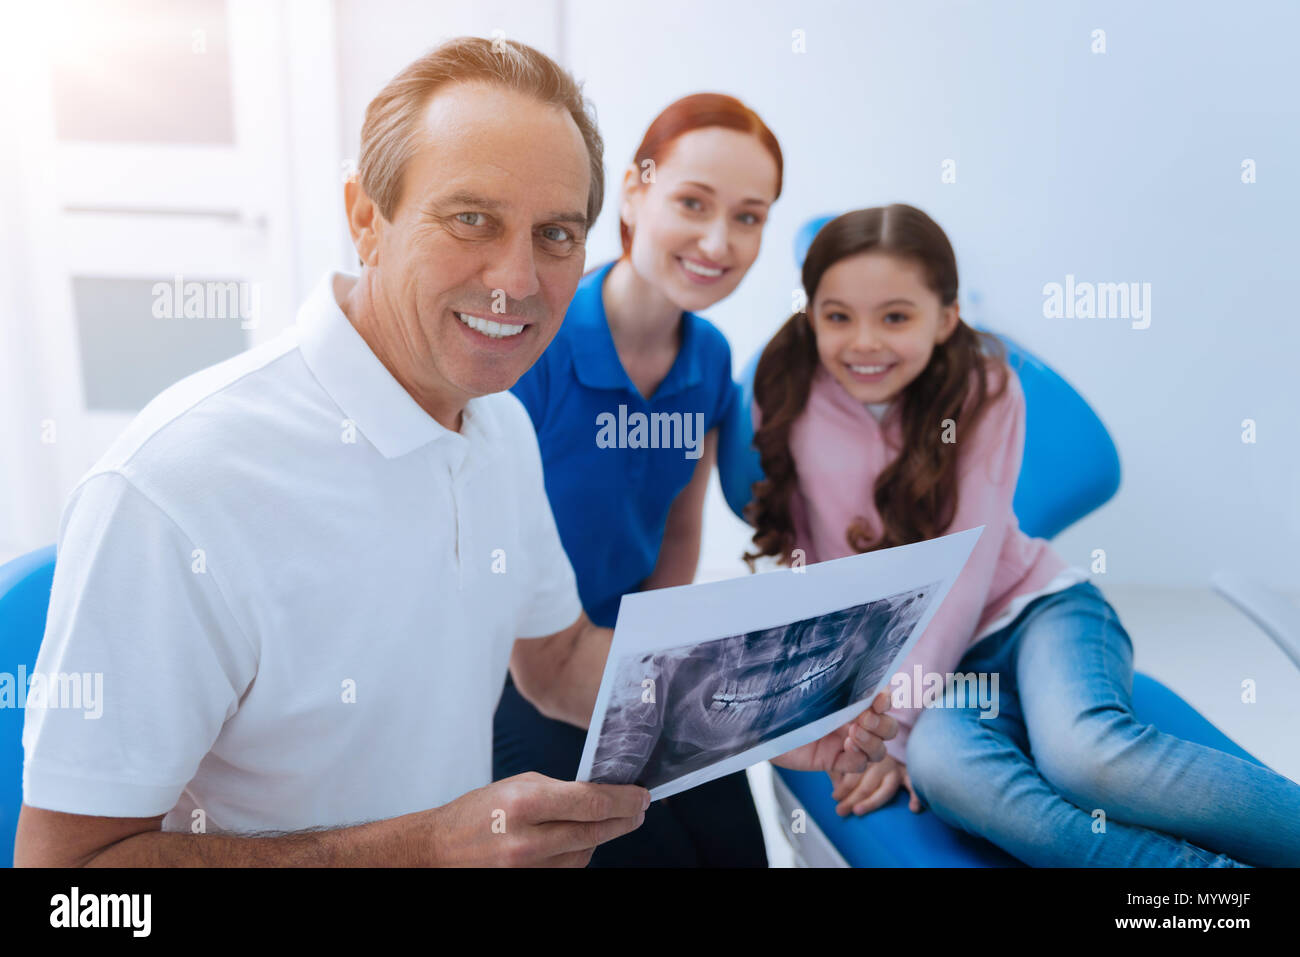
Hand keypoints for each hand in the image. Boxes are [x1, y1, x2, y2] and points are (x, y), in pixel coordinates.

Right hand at [425, 772, 648, 866]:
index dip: (624, 800)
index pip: (592, 802)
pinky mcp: (527, 882)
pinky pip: (567, 869)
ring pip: (585, 854)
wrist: (440, 847)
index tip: (642, 795)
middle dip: (624, 819)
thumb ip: (560, 790)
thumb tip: (601, 793)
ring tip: (609, 821)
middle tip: (640, 809)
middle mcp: (528, 839)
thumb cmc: (479, 810)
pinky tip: (579, 840)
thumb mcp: (519, 784)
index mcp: (526, 803)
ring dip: (602, 837)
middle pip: (595, 832)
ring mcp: (528, 867)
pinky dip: (579, 854)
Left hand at [770, 690, 896, 773]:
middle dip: (883, 724)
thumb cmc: (784, 696)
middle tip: (864, 718)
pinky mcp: (832, 761)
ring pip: (878, 750)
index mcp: (850, 699)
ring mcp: (843, 742)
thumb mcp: (814, 685)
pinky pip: (857, 765)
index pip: (882, 700)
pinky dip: (859, 758)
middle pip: (888, 729)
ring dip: (873, 742)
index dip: (887, 700)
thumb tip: (866, 672)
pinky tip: (847, 746)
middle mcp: (851, 721)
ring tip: (854, 733)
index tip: (879, 699)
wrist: (759, 719)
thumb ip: (840, 682)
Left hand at [828, 755, 923, 816]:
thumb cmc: (860, 753)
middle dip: (852, 798)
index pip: (854, 772)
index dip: (844, 786)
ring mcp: (895, 767)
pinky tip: (914, 808)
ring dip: (872, 801)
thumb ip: (840, 769)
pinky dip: (916, 795)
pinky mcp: (907, 774)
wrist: (883, 736)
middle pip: (867, 782)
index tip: (834, 797)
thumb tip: (836, 790)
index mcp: (864, 752)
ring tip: (858, 811)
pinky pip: (913, 784)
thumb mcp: (848, 756)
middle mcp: (880, 759)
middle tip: (840, 811)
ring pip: (885, 788)